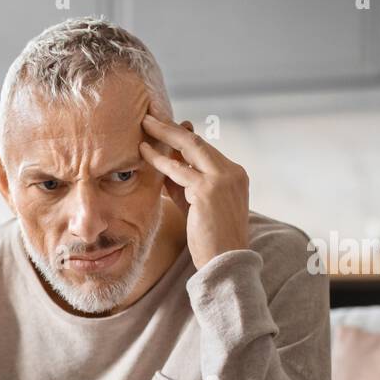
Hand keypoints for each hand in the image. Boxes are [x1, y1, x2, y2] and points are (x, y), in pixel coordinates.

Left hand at [139, 112, 249, 269]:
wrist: (225, 263)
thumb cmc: (212, 240)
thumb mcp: (198, 207)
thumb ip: (186, 187)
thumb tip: (166, 171)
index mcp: (235, 176)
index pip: (205, 152)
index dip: (182, 141)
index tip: (164, 131)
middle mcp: (233, 172)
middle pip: (198, 143)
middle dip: (172, 128)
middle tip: (151, 116)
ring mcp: (222, 179)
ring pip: (189, 149)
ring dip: (164, 134)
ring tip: (145, 124)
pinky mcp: (207, 190)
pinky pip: (177, 170)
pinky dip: (159, 160)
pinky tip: (143, 152)